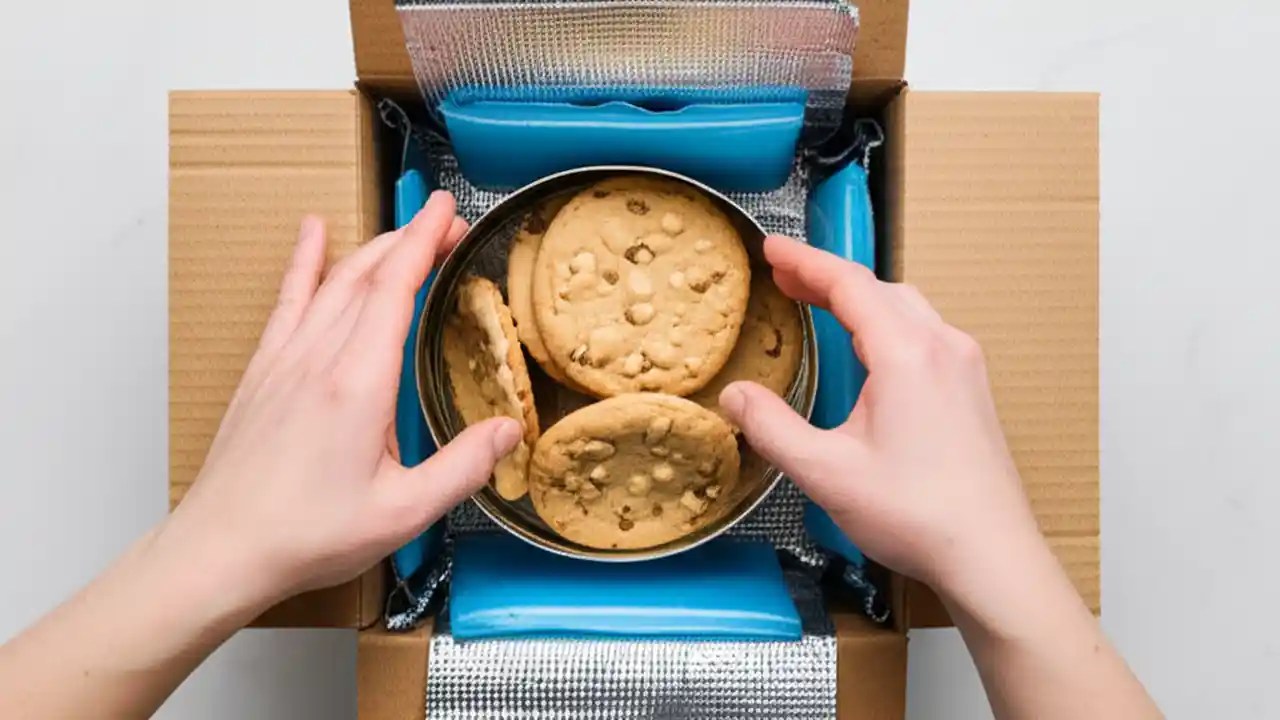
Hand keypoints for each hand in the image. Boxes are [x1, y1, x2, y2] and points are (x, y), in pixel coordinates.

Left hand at [163, 191, 521, 614]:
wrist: (221, 550)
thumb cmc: (306, 535)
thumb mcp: (403, 512)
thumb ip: (462, 467)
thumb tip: (509, 430)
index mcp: (358, 383)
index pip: (395, 288)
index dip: (425, 242)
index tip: (449, 211)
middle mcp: (318, 358)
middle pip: (367, 274)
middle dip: (410, 239)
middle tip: (447, 224)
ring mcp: (285, 360)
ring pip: (332, 281)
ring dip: (371, 248)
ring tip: (405, 230)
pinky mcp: (263, 372)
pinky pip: (288, 300)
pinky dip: (303, 262)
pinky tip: (311, 234)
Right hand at [719, 235, 1041, 597]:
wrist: (992, 554)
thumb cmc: (917, 514)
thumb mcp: (827, 472)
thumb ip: (773, 428)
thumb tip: (735, 396)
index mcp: (907, 354)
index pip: (850, 284)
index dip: (805, 261)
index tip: (771, 248)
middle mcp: (943, 347)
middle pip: (880, 289)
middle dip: (828, 276)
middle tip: (784, 276)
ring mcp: (965, 367)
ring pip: (906, 308)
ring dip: (859, 298)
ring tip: (817, 302)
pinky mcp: (973, 390)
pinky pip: (925, 333)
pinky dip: (886, 322)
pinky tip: (867, 347)